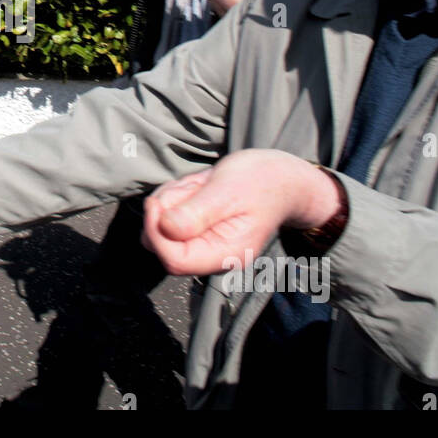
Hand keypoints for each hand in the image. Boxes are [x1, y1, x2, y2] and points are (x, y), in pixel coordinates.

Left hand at [141, 149, 339, 275]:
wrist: (282, 177)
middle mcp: (212, 254)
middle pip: (162, 244)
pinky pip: (168, 216)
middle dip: (164, 212)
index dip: (157, 234)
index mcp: (225, 253)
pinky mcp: (196, 229)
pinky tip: (196, 188)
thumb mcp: (228, 191)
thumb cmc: (262, 182)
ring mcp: (203, 242)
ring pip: (161, 228)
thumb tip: (164, 228)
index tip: (155, 205)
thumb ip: (196, 213)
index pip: (175, 260)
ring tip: (200, 186)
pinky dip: (174, 198)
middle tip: (190, 189)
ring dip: (171, 201)